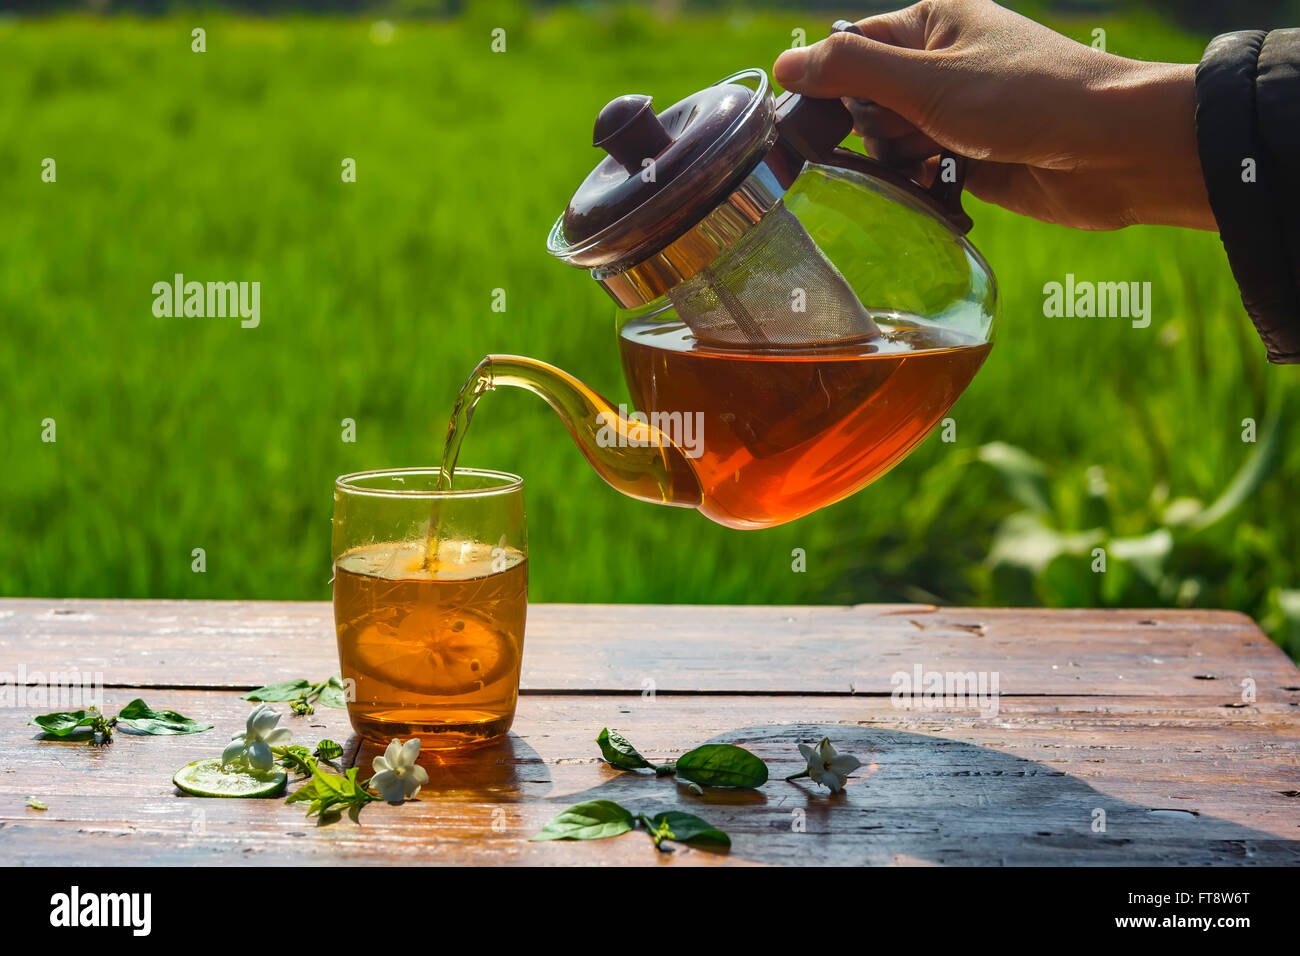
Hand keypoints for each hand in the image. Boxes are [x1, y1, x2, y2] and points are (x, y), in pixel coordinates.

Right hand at [774, 0, 1214, 230]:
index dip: (828, 86)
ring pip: (891, 148)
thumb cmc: (1028, 99)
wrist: (1114, 152)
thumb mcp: (927, 79)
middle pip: (866, 105)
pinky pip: (921, 180)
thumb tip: (785, 66)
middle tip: (915, 135)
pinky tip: (944, 191)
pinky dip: (924, 190)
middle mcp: (943, 66)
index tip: (814, 124)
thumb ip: (850, 71)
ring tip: (939, 163)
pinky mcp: (971, 162)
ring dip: (902, 166)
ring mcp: (958, 116)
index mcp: (932, 25)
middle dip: (878, 132)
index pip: (851, 49)